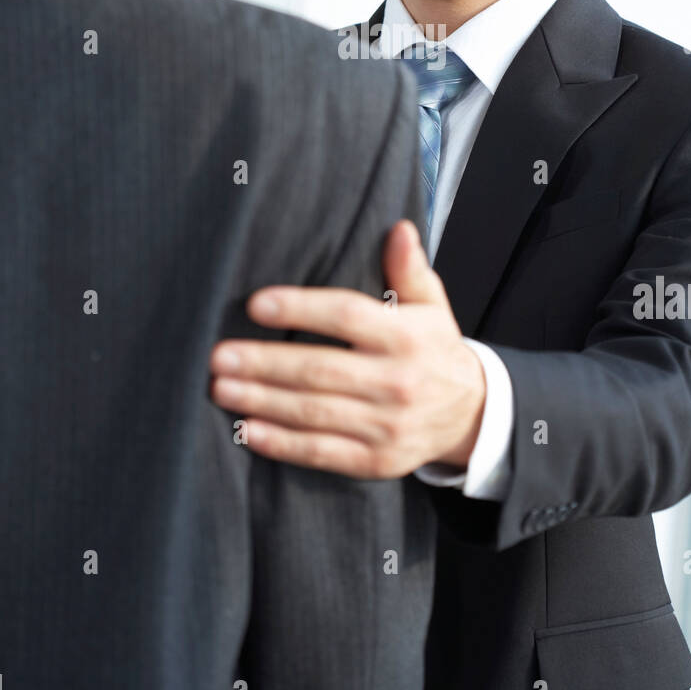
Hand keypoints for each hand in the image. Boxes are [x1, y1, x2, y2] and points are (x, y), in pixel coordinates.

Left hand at [209, 219, 485, 477]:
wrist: (472, 414)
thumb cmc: (434, 348)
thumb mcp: (431, 304)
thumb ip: (409, 268)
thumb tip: (399, 228)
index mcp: (406, 337)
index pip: (347, 317)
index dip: (301, 308)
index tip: (256, 304)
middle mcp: (396, 382)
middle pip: (320, 370)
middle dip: (264, 363)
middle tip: (218, 355)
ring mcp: (387, 426)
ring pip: (314, 412)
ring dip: (263, 401)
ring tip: (221, 387)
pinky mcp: (377, 461)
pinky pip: (323, 453)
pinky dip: (283, 444)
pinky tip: (249, 431)